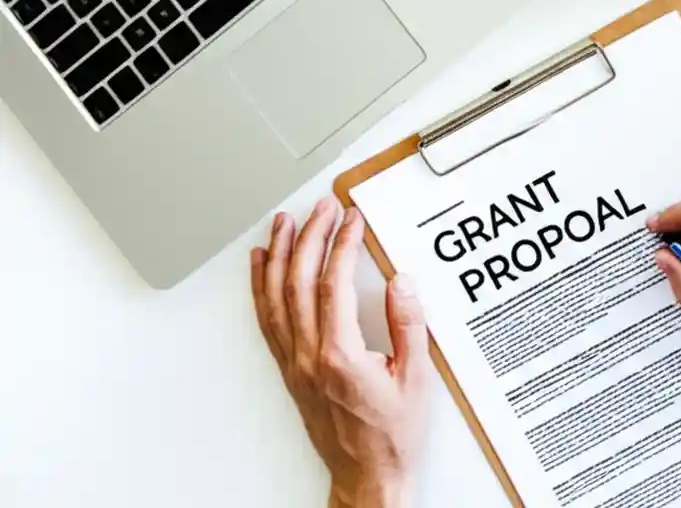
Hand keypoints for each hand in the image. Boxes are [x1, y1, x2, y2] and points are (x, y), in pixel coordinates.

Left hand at [250, 197, 429, 507]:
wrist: (368, 477)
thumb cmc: (392, 437)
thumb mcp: (416, 380)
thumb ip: (409, 327)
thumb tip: (401, 284)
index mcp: (341, 354)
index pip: (333, 284)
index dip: (341, 244)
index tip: (351, 219)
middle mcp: (309, 356)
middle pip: (299, 281)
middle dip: (310, 236)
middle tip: (323, 207)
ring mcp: (294, 363)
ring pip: (276, 297)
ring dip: (279, 254)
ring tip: (286, 222)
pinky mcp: (289, 371)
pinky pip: (268, 320)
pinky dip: (261, 287)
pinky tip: (262, 267)